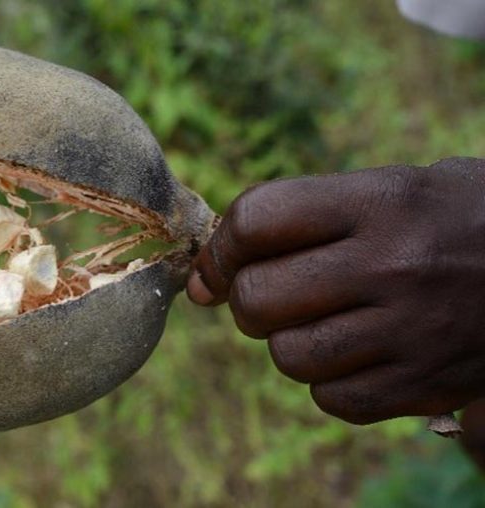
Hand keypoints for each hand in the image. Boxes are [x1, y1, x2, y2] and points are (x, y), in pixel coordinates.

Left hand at [187, 157, 484, 424]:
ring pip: (289, 356)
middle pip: (258, 298)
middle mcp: (393, 265)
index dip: (222, 246)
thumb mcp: (389, 188)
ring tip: (320, 322)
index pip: (257, 220)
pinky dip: (329, 382)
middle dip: (248, 299)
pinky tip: (355, 354)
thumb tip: (207, 276)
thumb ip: (297, 218)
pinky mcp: (426, 384)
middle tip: (272, 294)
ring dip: (288, 342)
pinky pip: (332, 399)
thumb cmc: (452, 217)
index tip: (218, 263)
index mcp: (380, 202)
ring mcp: (412, 330)